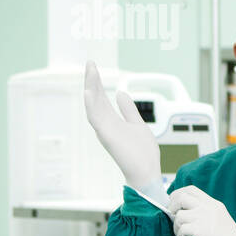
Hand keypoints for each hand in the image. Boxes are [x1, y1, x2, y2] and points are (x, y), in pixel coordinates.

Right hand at [83, 61, 165, 204]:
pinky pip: (96, 119)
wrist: (146, 172)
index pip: (102, 98)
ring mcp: (105, 130)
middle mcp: (106, 124)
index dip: (97, 83)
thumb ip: (129, 110)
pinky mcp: (107, 136)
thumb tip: (121, 93)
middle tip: (90, 63)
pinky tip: (89, 92)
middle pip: (96, 99)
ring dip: (91, 89)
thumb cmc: (142, 153)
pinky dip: (92, 106)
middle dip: (93, 81)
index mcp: (113, 121)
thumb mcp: (137, 124)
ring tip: (89, 73)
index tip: (94, 67)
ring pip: (94, 106)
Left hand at [168, 186, 235, 235]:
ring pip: (179, 215)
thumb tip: (182, 212)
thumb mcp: (219, 221)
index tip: (174, 206)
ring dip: (176, 228)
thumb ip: (205, 213)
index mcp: (215, 204)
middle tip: (174, 220)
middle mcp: (211, 208)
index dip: (178, 195)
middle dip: (172, 208)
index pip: (191, 189)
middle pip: (181, 197)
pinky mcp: (204, 232)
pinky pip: (182, 229)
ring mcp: (207, 218)